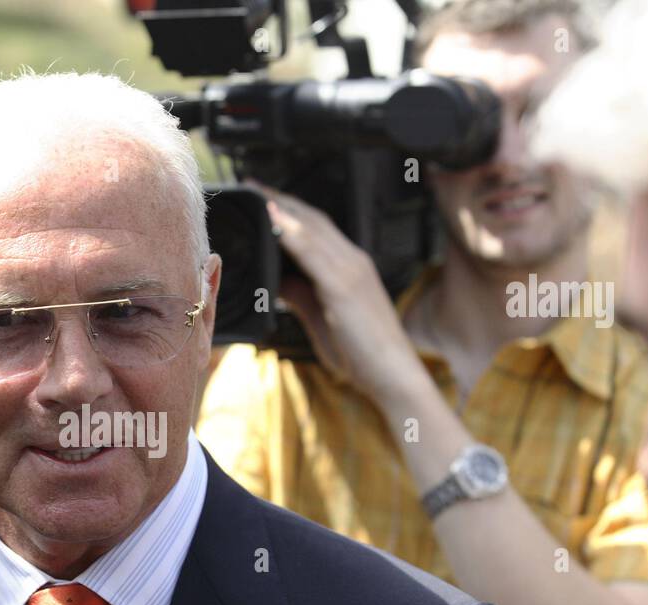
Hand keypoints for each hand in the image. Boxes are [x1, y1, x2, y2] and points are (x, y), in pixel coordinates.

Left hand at [253, 181, 426, 398]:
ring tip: (256, 193)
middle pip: (313, 219)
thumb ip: (300, 294)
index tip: (264, 197)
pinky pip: (314, 252)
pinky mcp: (344, 287)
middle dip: (282, 200)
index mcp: (351, 267)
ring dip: (283, 209)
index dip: (291, 210)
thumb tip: (276, 278)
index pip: (318, 228)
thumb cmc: (362, 353)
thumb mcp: (323, 317)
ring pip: (312, 229)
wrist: (394, 375)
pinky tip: (273, 220)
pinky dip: (292, 233)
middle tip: (252, 185)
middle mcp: (353, 261)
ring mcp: (350, 271)